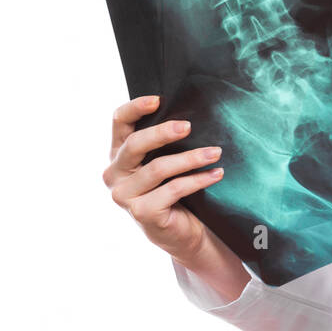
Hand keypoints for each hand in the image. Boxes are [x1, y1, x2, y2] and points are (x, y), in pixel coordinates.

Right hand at [102, 95, 226, 261]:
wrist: (180, 231)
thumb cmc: (174, 188)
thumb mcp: (166, 160)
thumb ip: (166, 141)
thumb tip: (190, 113)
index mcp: (119, 154)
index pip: (119, 123)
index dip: (135, 108)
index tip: (157, 99)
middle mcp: (115, 174)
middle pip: (135, 144)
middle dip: (163, 133)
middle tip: (189, 126)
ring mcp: (124, 196)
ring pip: (158, 168)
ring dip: (191, 158)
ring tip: (216, 152)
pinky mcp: (141, 213)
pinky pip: (173, 189)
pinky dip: (198, 180)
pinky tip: (216, 174)